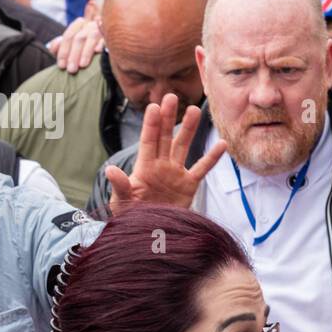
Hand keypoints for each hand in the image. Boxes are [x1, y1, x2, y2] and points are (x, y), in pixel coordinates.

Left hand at [50, 16, 103, 72]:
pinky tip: (98, 52)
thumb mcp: (70, 44)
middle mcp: (90, 24)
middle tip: (71, 70)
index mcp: (78, 24)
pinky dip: (101, 43)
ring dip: (86, 52)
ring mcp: (101, 28)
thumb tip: (53, 48)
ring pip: (91, 37)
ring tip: (82, 65)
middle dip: (74, 55)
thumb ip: (60, 45)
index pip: (68, 36)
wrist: (107, 39)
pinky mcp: (112, 34)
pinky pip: (106, 37)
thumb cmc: (84, 46)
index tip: (61, 66)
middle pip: (79, 38)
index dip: (63, 51)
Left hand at [105, 93, 227, 213]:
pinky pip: (202, 169)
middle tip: (170, 96)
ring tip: (194, 109)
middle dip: (168, 117)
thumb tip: (109, 170)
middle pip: (165, 137)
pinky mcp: (188, 186)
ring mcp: (175, 174)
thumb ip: (120, 186)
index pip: (148, 141)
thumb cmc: (132, 217)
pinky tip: (221, 144)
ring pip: (183, 146)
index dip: (151, 124)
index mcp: (144, 168)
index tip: (154, 106)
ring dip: (189, 129)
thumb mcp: (122, 203)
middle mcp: (160, 166)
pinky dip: (212, 158)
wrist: (150, 235)